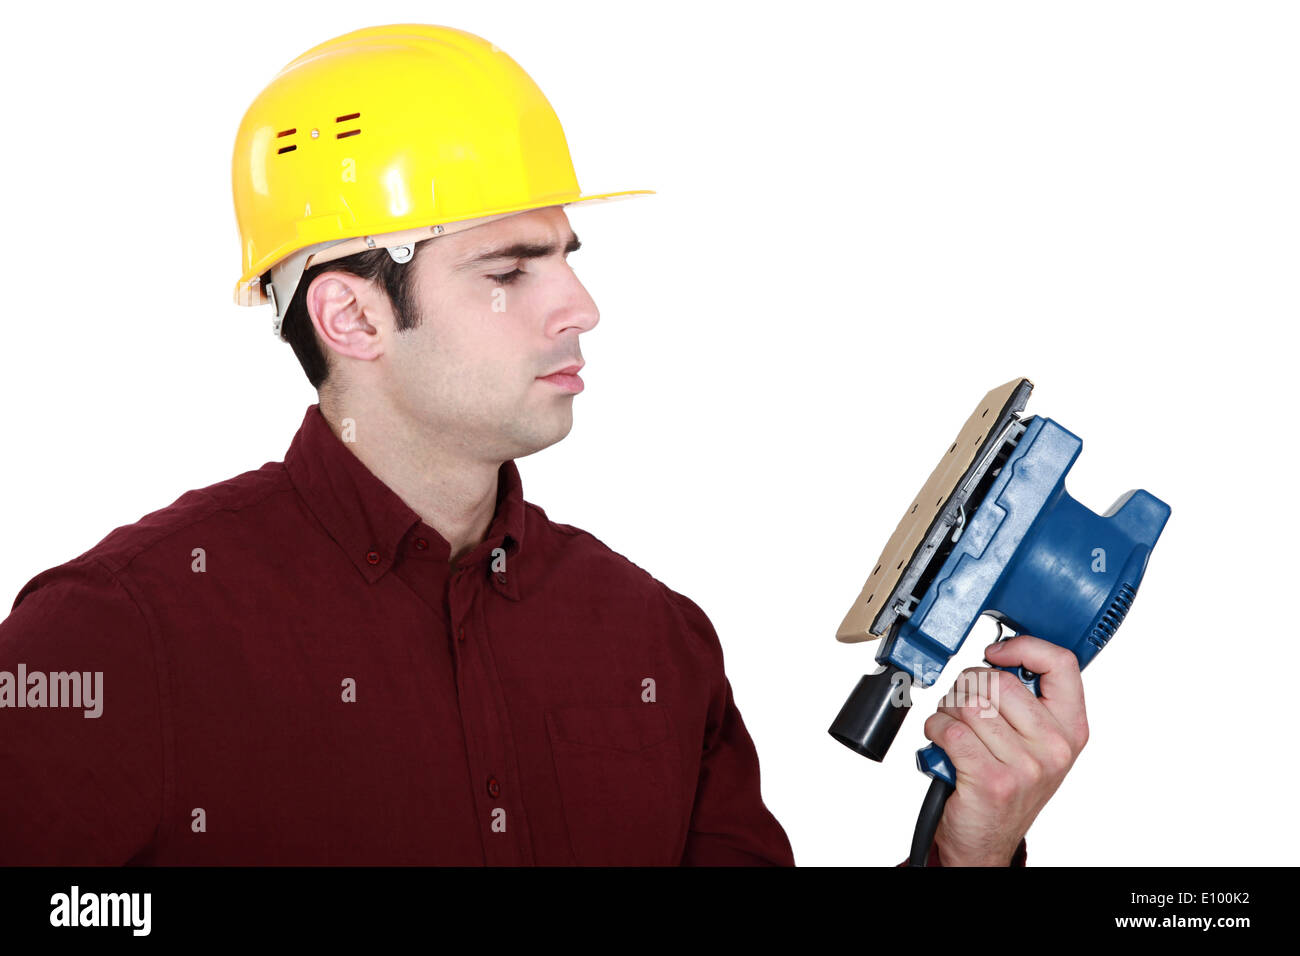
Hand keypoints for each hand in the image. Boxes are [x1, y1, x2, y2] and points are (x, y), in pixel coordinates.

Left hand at [921, 634, 1088, 865]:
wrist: (987, 842)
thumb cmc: (1007, 786)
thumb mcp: (1035, 744)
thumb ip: (1030, 702)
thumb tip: (1001, 655)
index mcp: (1071, 729)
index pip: (1061, 664)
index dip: (1024, 646)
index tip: (996, 652)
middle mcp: (1054, 747)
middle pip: (999, 680)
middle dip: (967, 687)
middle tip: (963, 707)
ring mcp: (1025, 766)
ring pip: (969, 704)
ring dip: (947, 711)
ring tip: (953, 729)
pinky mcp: (992, 781)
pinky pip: (951, 729)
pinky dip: (935, 729)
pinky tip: (942, 742)